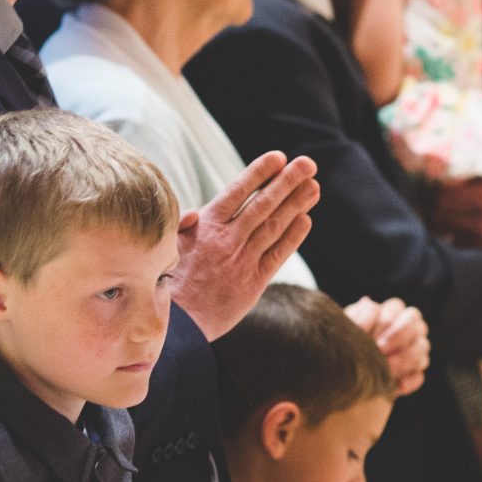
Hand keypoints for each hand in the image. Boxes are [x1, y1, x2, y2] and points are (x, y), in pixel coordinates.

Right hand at [169, 151, 318, 340]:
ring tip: (313, 186)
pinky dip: (292, 237)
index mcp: (206, 226)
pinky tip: (305, 220)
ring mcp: (243, 260)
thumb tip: (194, 212)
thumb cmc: (167, 282)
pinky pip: (277, 255)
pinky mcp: (253, 283)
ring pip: (274, 226)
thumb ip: (182, 224)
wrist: (175, 325)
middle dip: (287, 182)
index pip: (238, 191)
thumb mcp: (168, 246)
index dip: (259, 173)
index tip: (278, 157)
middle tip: (307, 164)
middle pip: (263, 204)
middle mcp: (228, 239)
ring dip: (296, 204)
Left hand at [343, 296, 429, 395]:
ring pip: (421, 349)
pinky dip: (410, 380)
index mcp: (393, 310)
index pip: (399, 308)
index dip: (387, 321)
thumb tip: (367, 303)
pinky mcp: (415, 372)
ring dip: (404, 359)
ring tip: (387, 369)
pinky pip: (419, 375)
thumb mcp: (349, 325)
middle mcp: (410, 327)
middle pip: (415, 326)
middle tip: (380, 349)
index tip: (371, 334)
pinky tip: (398, 385)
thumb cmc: (348, 339)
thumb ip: (358, 315)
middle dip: (398, 338)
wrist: (346, 368)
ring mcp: (416, 349)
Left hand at [430, 180, 481, 248]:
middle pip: (440, 211)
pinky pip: (454, 239)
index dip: (432, 190)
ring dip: (434, 220)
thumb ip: (469, 178)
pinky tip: (448, 226)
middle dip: (429, 205)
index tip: (428, 187)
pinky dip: (447, 232)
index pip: (444, 194)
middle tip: (425, 200)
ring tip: (432, 212)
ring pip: (443, 227)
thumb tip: (434, 172)